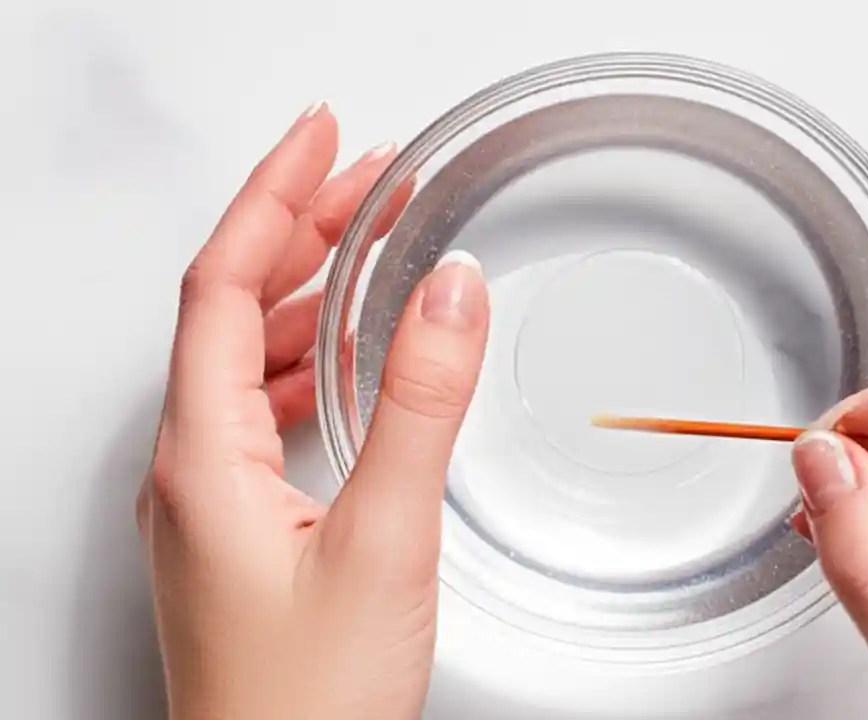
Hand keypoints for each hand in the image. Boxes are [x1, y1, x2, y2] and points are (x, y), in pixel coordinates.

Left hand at [136, 103, 489, 718]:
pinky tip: (352, 361)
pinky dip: (312, 360)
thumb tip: (450, 294)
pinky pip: (266, 409)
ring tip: (370, 247)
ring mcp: (215, 498)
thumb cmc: (307, 706)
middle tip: (366, 178)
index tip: (322, 137)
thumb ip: (419, 408)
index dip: (271, 197)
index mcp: (203, 453)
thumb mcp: (384, 542)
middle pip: (232, 308)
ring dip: (307, 293)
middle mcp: (193, 467)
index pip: (221, 285)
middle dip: (298, 230)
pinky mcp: (248, 527)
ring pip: (250, 359)